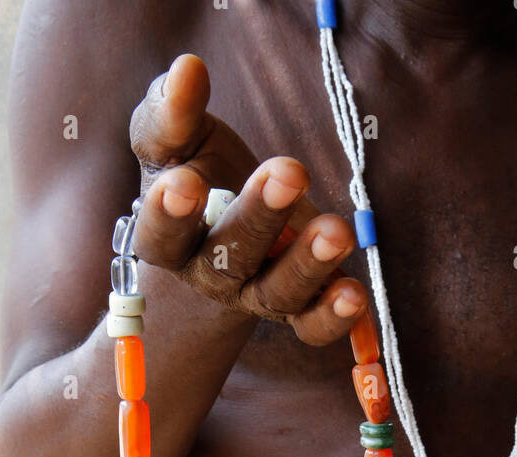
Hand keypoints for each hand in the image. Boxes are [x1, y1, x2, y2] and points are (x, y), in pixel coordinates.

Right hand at [128, 54, 368, 343]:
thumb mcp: (176, 141)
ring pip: (278, 293)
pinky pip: (312, 326)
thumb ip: (172, 113)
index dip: (171, 214)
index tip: (186, 182)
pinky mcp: (297, 307)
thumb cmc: (195, 170)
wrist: (228, 221)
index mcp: (169, 241)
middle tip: (290, 171)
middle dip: (259, 216)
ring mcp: (256, 295)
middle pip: (229, 259)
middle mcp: (210, 276)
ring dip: (308, 264)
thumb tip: (188, 69)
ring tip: (337, 231)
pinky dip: (334, 316)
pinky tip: (355, 293)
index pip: (161, 236)